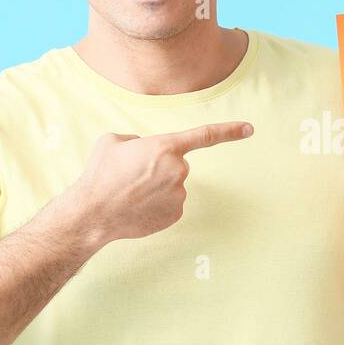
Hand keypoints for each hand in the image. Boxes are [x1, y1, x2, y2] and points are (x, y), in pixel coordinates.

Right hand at [69, 121, 253, 246]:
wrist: (94, 213)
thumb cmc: (101, 174)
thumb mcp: (113, 142)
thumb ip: (136, 140)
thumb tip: (143, 148)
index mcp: (165, 148)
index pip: (205, 136)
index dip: (230, 131)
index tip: (249, 129)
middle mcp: (178, 171)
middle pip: (176, 165)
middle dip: (159, 168)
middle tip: (132, 176)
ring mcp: (179, 195)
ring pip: (172, 186)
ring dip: (156, 187)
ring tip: (130, 193)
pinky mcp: (176, 215)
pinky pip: (170, 204)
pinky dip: (157, 205)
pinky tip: (138, 207)